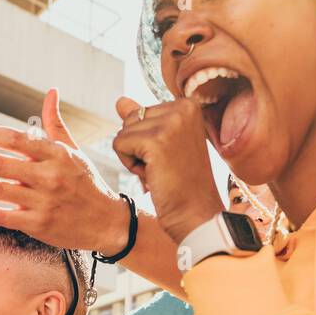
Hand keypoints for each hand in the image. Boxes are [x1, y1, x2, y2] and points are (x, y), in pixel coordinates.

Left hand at [0, 88, 131, 257]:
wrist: (108, 222)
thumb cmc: (86, 183)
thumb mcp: (74, 151)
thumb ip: (55, 124)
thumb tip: (51, 91)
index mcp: (54, 153)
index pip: (12, 138)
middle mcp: (47, 175)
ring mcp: (43, 201)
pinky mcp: (40, 225)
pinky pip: (4, 217)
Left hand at [112, 96, 224, 245]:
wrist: (196, 214)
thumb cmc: (181, 184)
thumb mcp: (162, 145)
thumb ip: (142, 120)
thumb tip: (120, 101)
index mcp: (189, 105)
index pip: (142, 112)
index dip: (147, 140)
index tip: (170, 158)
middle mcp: (184, 107)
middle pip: (131, 119)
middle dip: (138, 147)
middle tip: (165, 167)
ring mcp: (171, 123)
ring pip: (123, 132)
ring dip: (134, 158)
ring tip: (161, 171)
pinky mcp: (156, 141)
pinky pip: (119, 144)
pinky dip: (129, 165)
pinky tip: (152, 175)